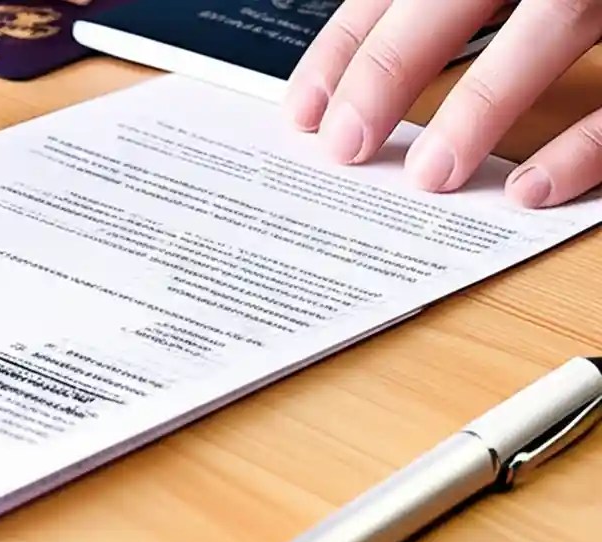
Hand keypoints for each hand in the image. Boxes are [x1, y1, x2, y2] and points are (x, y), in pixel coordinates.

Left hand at [283, 0, 601, 207]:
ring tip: (431, 177)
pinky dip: (590, 142)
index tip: (303, 110)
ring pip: (551, 25)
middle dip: (387, 68)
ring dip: (481, 104)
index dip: (345, 46)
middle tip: (343, 145)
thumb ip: (449, 9)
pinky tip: (535, 189)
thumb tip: (360, 78)